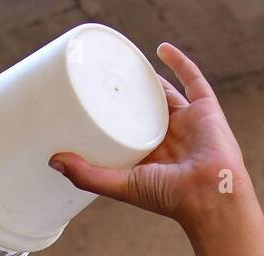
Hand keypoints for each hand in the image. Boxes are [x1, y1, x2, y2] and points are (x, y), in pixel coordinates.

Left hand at [49, 42, 248, 228]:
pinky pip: (193, 80)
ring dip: (147, 80)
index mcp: (149, 158)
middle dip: (126, 96)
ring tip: (127, 65)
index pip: (124, 134)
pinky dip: (179, 63)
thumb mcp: (120, 186)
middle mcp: (167, 139)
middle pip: (143, 111)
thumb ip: (87, 175)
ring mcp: (187, 123)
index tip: (86, 107)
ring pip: (164, 94)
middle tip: (105, 82)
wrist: (210, 194)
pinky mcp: (205, 110)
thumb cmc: (169, 197)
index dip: (108, 121)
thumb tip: (53, 161)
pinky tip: (161, 50)